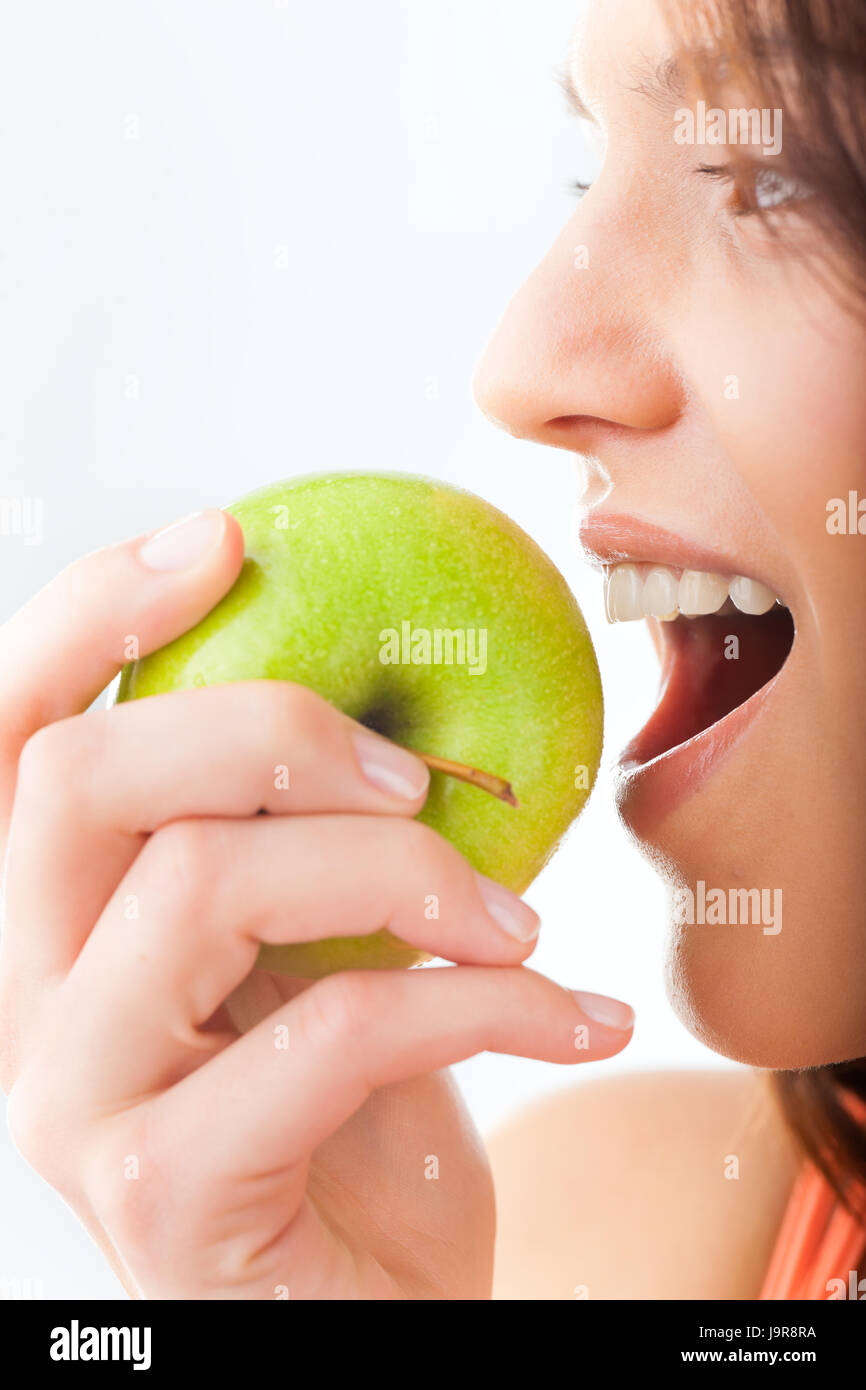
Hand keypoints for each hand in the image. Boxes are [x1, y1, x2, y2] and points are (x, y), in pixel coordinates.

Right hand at [0, 509, 634, 1298]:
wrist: (371, 1299)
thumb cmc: (349, 1111)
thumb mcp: (323, 941)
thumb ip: (309, 830)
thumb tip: (402, 683)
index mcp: (56, 912)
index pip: (11, 732)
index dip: (89, 614)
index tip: (226, 540)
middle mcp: (26, 994)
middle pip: (79, 779)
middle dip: (270, 730)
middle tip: (418, 772)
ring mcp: (74, 1097)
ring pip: (201, 886)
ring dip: (400, 870)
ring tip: (516, 914)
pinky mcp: (158, 1193)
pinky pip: (329, 1031)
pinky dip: (483, 1001)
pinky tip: (575, 1015)